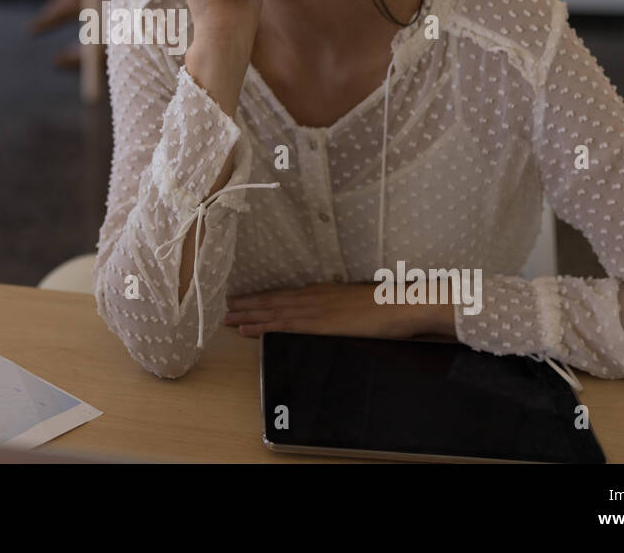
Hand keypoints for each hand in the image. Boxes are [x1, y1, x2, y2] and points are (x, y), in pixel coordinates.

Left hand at [225, 283, 449, 339]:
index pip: (284, 295)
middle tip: (224, 309)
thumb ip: (338, 310)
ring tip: (227, 319)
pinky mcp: (317, 324)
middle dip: (247, 307)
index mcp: (321, 292)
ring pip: (271, 313)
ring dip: (247, 316)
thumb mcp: (355, 304)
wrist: (398, 305)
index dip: (261, 299)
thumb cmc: (383, 306)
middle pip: (271, 302)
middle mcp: (312, 297)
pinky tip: (247, 331)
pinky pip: (282, 326)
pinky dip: (262, 328)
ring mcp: (313, 310)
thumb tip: (331, 317)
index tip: (242, 301)